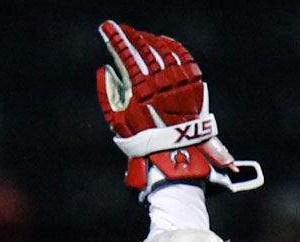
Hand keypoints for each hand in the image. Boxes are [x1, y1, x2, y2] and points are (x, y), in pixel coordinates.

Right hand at [96, 20, 262, 192]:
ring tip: (140, 36)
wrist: (176, 156)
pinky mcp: (194, 84)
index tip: (107, 28)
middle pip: (145, 49)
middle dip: (132, 36)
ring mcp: (180, 80)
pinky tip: (164, 43)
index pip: (126, 55)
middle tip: (122, 30)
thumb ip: (106, 94)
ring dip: (151, 40)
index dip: (116, 38)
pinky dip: (172, 47)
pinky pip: (183, 57)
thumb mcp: (116, 121)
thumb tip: (105, 70)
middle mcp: (161, 81)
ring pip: (165, 50)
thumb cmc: (141, 142)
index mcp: (140, 89)